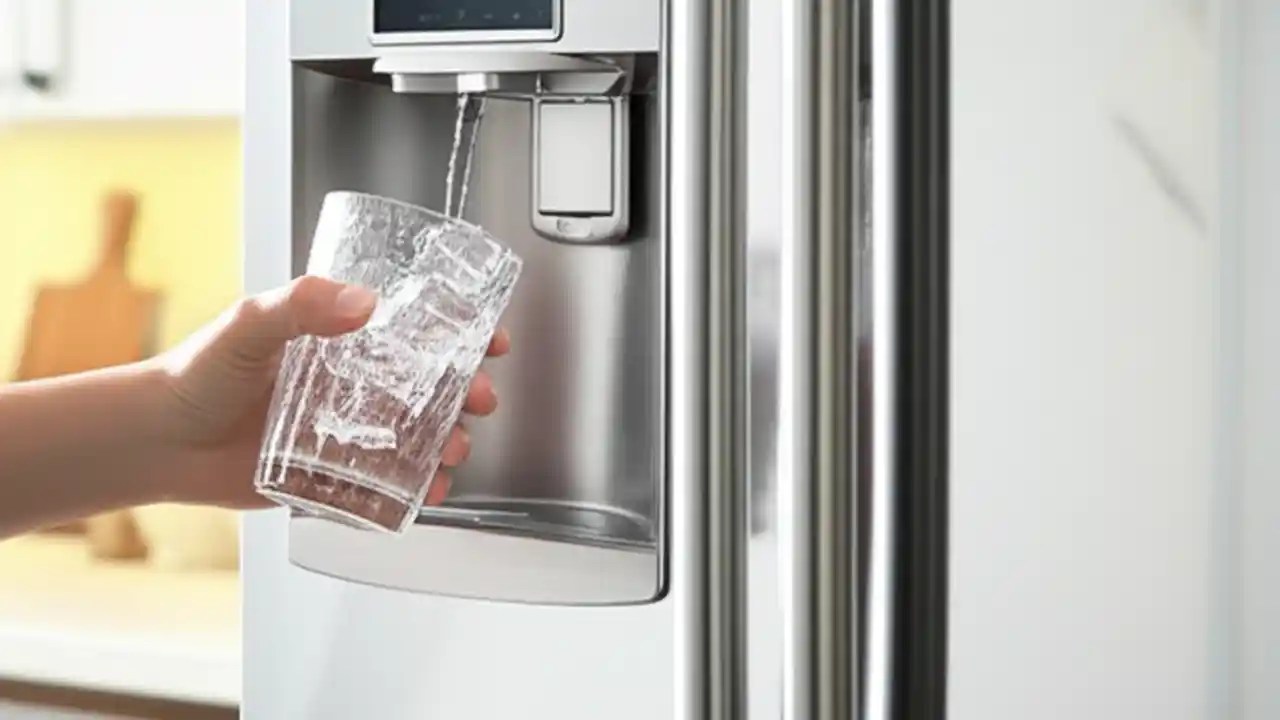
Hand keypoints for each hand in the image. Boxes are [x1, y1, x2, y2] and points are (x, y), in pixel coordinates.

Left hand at [153, 276, 507, 508]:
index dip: (463, 333)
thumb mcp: (249, 324)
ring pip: (423, 437)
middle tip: (479, 398)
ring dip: (453, 443)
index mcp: (343, 341)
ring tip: (453, 451)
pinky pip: (392, 483)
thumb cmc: (197, 375)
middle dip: (470, 393)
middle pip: (434, 387)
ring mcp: (349, 431)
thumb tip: (362, 303)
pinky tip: (430, 490)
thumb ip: (301, 306)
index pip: (417, 330)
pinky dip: (420, 489)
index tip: (490, 337)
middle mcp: (354, 385)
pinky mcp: (337, 475)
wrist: (159, 442)